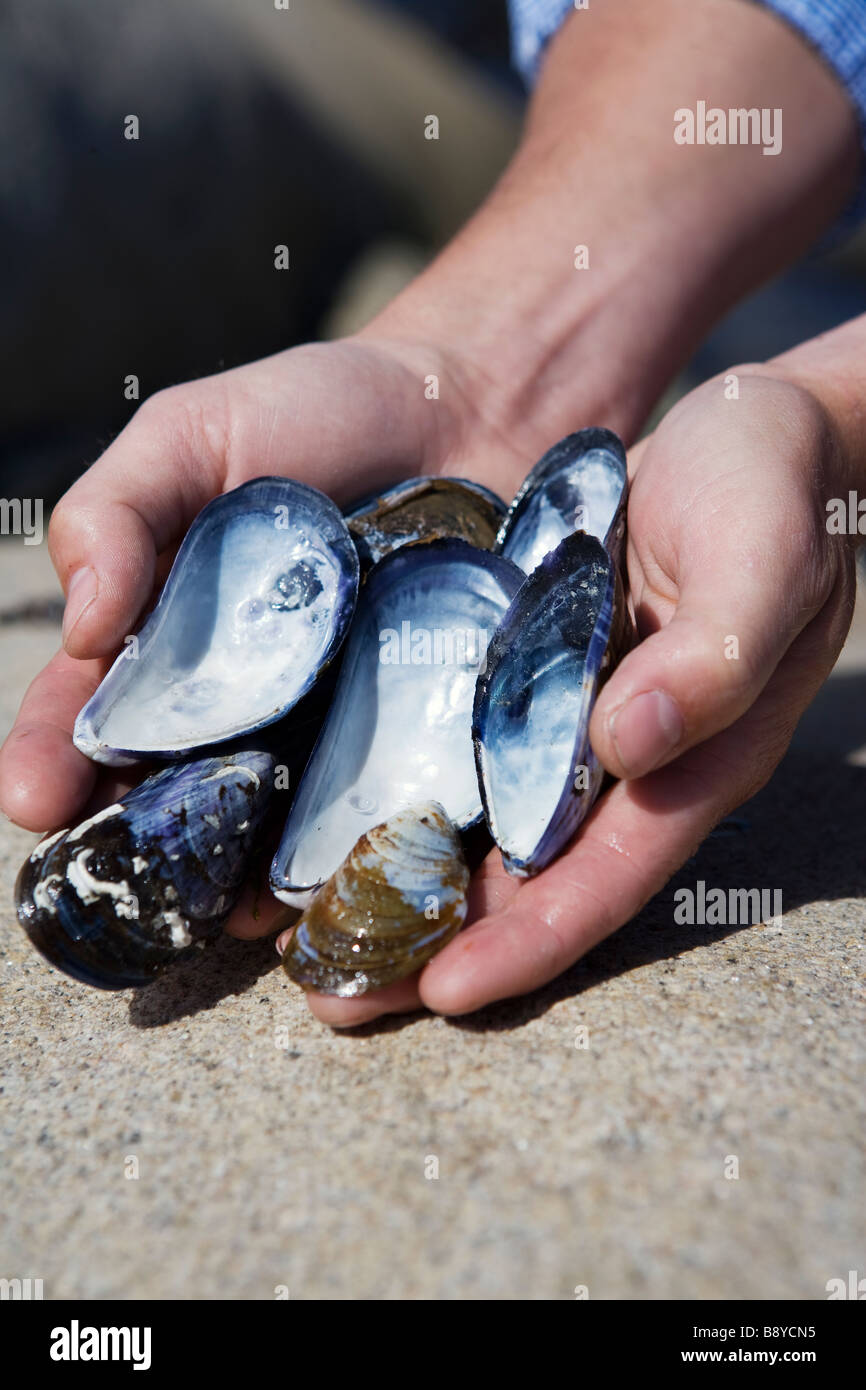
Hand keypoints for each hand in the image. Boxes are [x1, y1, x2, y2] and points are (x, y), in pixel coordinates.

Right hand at [0, 333, 535, 836]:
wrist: (467, 410)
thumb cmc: (314, 413)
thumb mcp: (193, 436)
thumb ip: (118, 512)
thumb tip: (83, 626)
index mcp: (165, 642)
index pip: (86, 714)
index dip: (50, 757)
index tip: (33, 794)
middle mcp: (237, 704)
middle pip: (170, 795)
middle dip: (141, 847)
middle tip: (132, 879)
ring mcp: (327, 729)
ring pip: (270, 823)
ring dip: (244, 873)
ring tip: (235, 905)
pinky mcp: (417, 737)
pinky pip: (380, 804)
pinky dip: (359, 846)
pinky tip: (347, 877)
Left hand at [299, 368, 855, 1023]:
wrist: (746, 433)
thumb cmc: (773, 494)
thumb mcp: (764, 563)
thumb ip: (713, 659)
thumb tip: (630, 743)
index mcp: (691, 762)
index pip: (607, 877)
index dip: (532, 939)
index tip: (444, 990)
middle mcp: (618, 761)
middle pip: (523, 877)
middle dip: (433, 940)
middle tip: (330, 995)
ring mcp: (562, 717)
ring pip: (473, 820)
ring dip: (394, 875)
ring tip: (293, 925)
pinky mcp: (519, 668)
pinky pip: (449, 736)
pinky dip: (389, 776)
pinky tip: (313, 796)